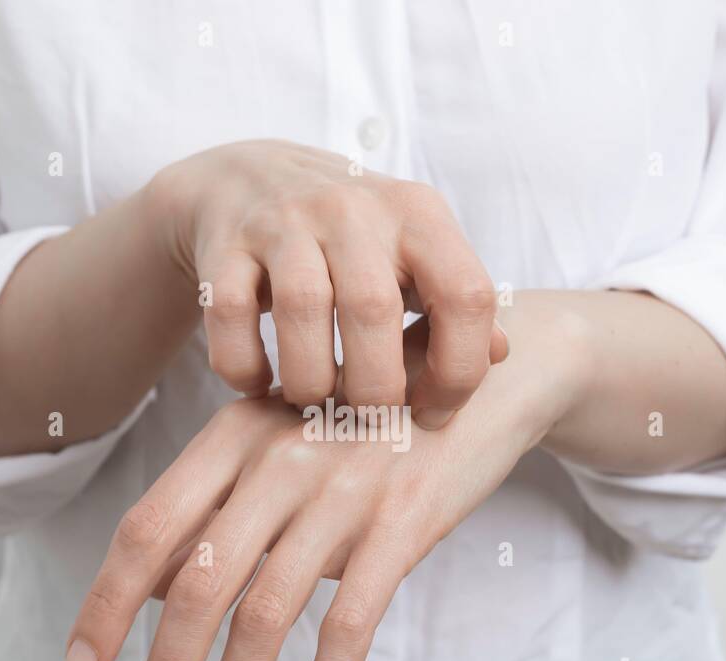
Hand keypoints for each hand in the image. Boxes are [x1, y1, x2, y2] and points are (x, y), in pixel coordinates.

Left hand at [63, 316, 570, 660]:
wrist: (475, 378)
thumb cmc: (362, 422)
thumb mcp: (277, 445)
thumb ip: (214, 508)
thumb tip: (141, 591)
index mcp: (234, 436)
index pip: (148, 527)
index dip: (105, 601)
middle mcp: (278, 460)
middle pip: (197, 585)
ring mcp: (343, 491)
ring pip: (266, 616)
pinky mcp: (403, 523)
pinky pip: (352, 624)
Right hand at [146, 139, 506, 427]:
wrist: (249, 178)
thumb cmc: (354, 239)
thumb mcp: (416, 255)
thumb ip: (458, 304)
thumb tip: (501, 354)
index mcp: (418, 214)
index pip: (466, 294)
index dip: (460, 370)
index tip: (433, 410)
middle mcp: (353, 208)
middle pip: (376, 310)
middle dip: (376, 390)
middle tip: (368, 417)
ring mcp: (283, 221)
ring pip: (302, 310)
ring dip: (310, 382)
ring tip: (314, 402)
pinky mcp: (224, 245)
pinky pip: (229, 316)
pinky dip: (243, 367)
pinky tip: (259, 384)